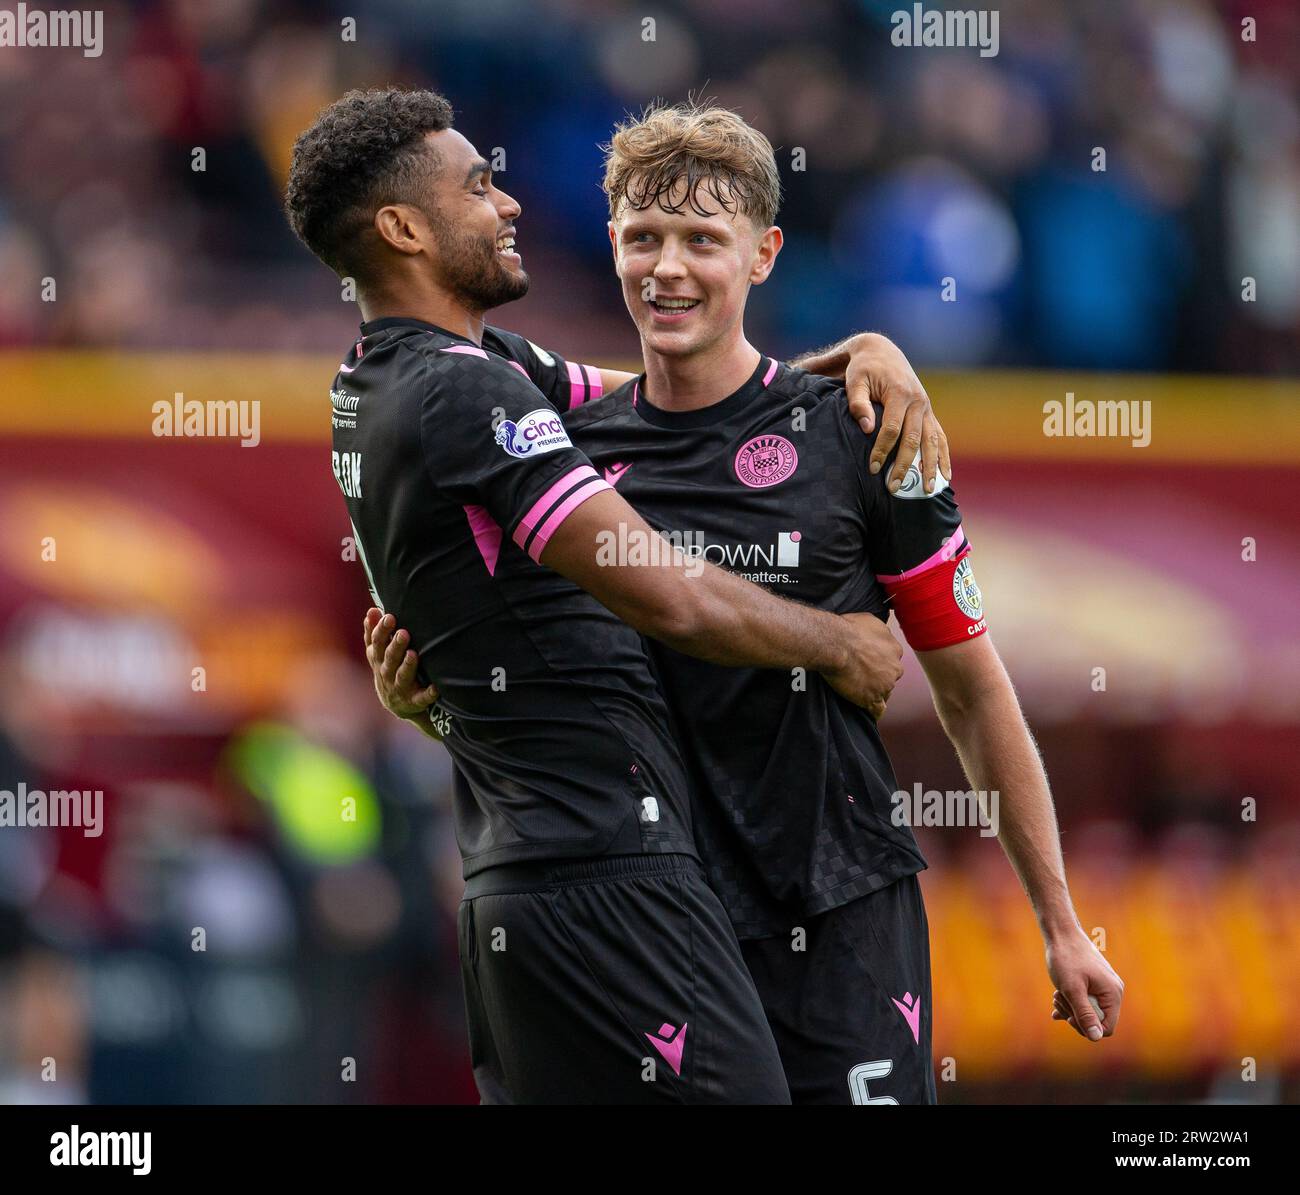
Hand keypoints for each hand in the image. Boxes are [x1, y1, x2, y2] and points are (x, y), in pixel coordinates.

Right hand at [363, 608, 439, 719]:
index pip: (377, 643)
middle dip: (395, 646)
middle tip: (404, 633)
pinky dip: (428, 694)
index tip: (389, 617)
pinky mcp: (414, 701)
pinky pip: (421, 698)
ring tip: (413, 654)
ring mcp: (400, 688)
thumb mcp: (378, 653)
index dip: (381, 630)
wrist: (395, 703)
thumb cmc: (388, 669)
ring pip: (402, 676)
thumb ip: (374, 632)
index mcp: (378, 659)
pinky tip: (436, 688)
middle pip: (389, 658)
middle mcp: (386, 673)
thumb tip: (372, 610)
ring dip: (407, 666)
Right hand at [821, 612, 903, 719]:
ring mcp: (885, 685)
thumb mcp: (871, 621)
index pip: (891, 659)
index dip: (879, 661)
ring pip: (884, 692)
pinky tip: (870, 712)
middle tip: (862, 675)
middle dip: (880, 677)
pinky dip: (874, 711)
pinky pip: (878, 709)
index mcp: (895, 649)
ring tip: (860, 692)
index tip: (868, 662)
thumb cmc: (848, 629)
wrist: (836, 644)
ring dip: (875, 691)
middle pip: (890, 676)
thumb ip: (880, 632)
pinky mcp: (872, 698)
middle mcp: (895, 668)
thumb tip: (877, 634)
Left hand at [843, 333, 950, 494]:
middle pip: (914, 439)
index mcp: (900, 393)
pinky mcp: (929, 413)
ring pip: (932, 441)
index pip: (892, 428)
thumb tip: (867, 428)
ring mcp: (926, 408)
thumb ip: (858, 403)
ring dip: (931, 467)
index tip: (873, 468)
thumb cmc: (864, 369)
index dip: (882, 450)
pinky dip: (943, 456)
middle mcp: (918, 402)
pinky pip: (939, 437)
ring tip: (929, 490)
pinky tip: (946, 475)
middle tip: (893, 488)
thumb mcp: (855, 380)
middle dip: (904, 465)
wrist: (881, 352)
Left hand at [1045, 927, 1124, 1040]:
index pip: (1106, 1028)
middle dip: (1075, 1015)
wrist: (1061, 933)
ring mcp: (1104, 986)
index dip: (1086, 1028)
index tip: (1068, 1018)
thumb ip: (1085, 1014)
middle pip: (1097, 1019)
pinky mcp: (1094, 982)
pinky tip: (1056, 999)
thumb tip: (1096, 1038)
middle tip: (1058, 1000)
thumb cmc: (1065, 959)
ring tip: (1056, 995)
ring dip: (1071, 1007)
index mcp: (1113, 993)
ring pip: (1089, 1009)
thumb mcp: (1072, 989)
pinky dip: (1071, 1001)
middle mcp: (1113, 990)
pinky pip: (1086, 1000)